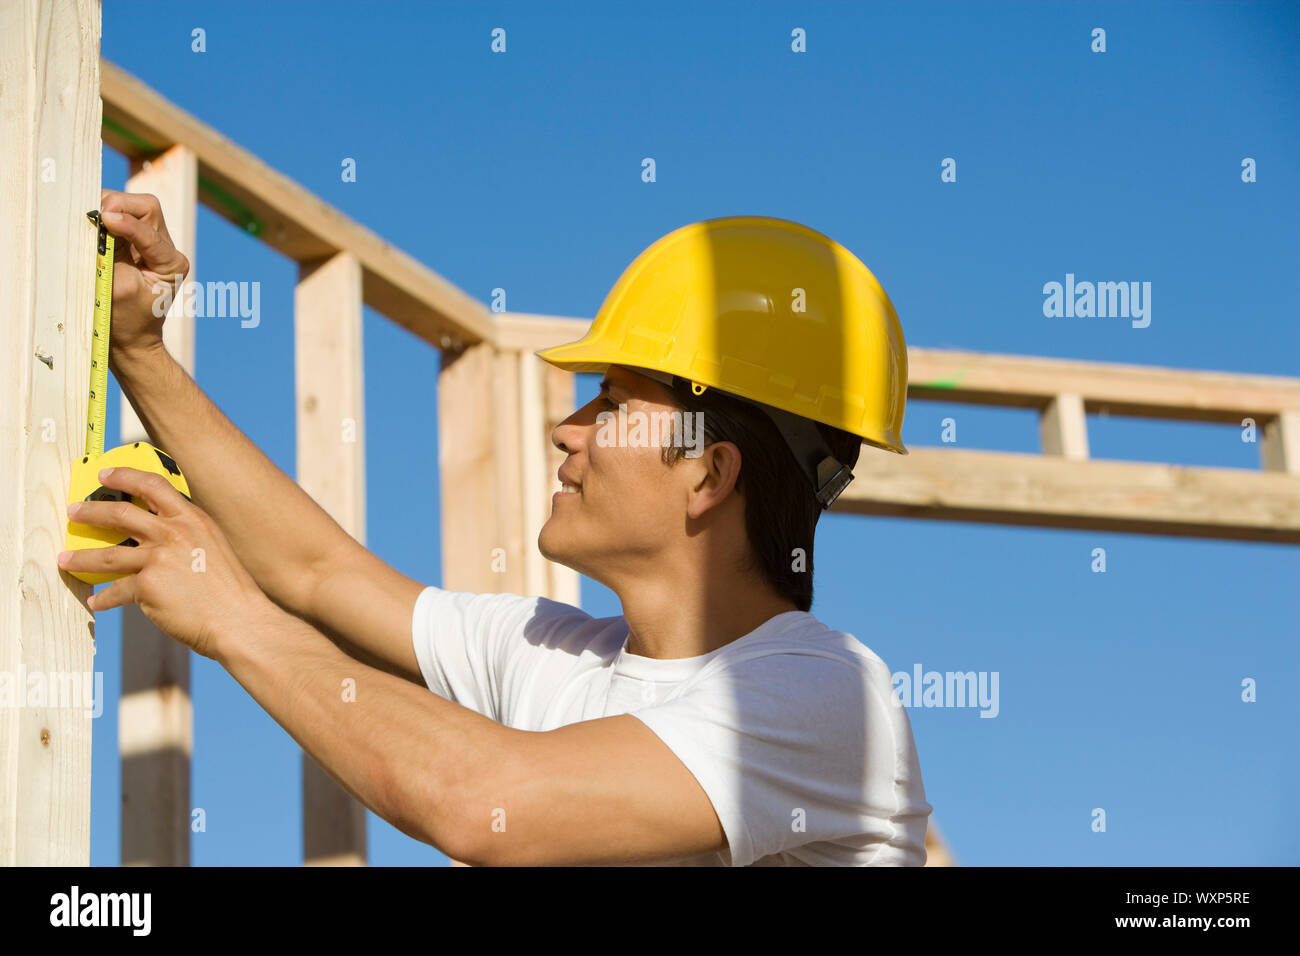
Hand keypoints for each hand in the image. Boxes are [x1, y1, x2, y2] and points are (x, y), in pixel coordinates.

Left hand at [56, 466, 276, 660]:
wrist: (239, 620)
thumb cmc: (230, 590)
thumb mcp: (213, 547)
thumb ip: (187, 536)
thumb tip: (155, 536)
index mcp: (193, 519)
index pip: (153, 485)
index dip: (125, 476)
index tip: (105, 475)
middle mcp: (174, 533)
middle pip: (120, 513)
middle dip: (91, 511)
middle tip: (74, 512)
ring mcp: (159, 558)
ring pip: (107, 555)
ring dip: (80, 558)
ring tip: (65, 559)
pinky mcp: (147, 586)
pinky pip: (116, 591)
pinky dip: (104, 598)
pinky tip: (96, 601)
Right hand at [98, 189, 191, 365]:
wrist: (130, 337)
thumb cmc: (126, 319)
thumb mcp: (116, 289)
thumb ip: (108, 255)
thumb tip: (95, 223)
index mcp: (172, 263)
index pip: (149, 231)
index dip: (126, 223)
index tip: (104, 218)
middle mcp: (166, 248)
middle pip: (146, 207)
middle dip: (118, 205)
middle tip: (93, 215)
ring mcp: (151, 242)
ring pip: (133, 207)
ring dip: (109, 208)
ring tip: (90, 222)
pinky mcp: (133, 241)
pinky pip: (120, 216)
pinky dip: (104, 216)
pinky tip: (91, 226)